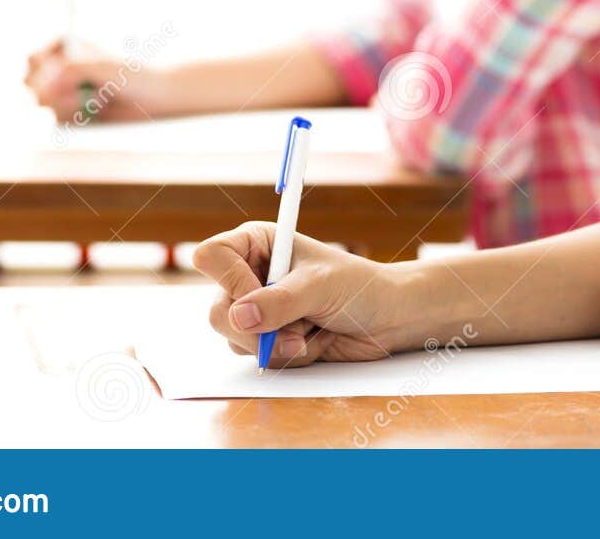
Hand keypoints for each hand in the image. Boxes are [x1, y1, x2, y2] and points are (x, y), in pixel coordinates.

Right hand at [23, 39, 168, 122]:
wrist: (152, 98)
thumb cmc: (133, 75)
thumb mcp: (105, 68)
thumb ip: (74, 70)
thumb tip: (46, 84)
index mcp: (65, 48)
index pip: (34, 59)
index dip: (42, 73)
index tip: (61, 79)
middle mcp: (59, 68)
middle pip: (30, 82)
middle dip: (50, 92)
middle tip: (78, 95)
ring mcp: (62, 91)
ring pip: (43, 103)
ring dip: (69, 105)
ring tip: (97, 99)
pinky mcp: (69, 111)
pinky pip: (57, 119)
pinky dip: (76, 117)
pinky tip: (95, 111)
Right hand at [191, 222, 413, 366]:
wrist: (387, 319)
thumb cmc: (360, 287)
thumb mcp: (320, 287)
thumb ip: (280, 302)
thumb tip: (239, 317)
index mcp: (257, 243)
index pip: (212, 257)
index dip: (230, 282)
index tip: (261, 297)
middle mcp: (250, 274)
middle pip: (217, 309)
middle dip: (257, 329)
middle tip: (294, 333)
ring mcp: (257, 309)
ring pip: (234, 338)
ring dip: (278, 344)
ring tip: (313, 330)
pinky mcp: (267, 337)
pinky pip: (255, 356)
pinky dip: (286, 355)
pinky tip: (313, 340)